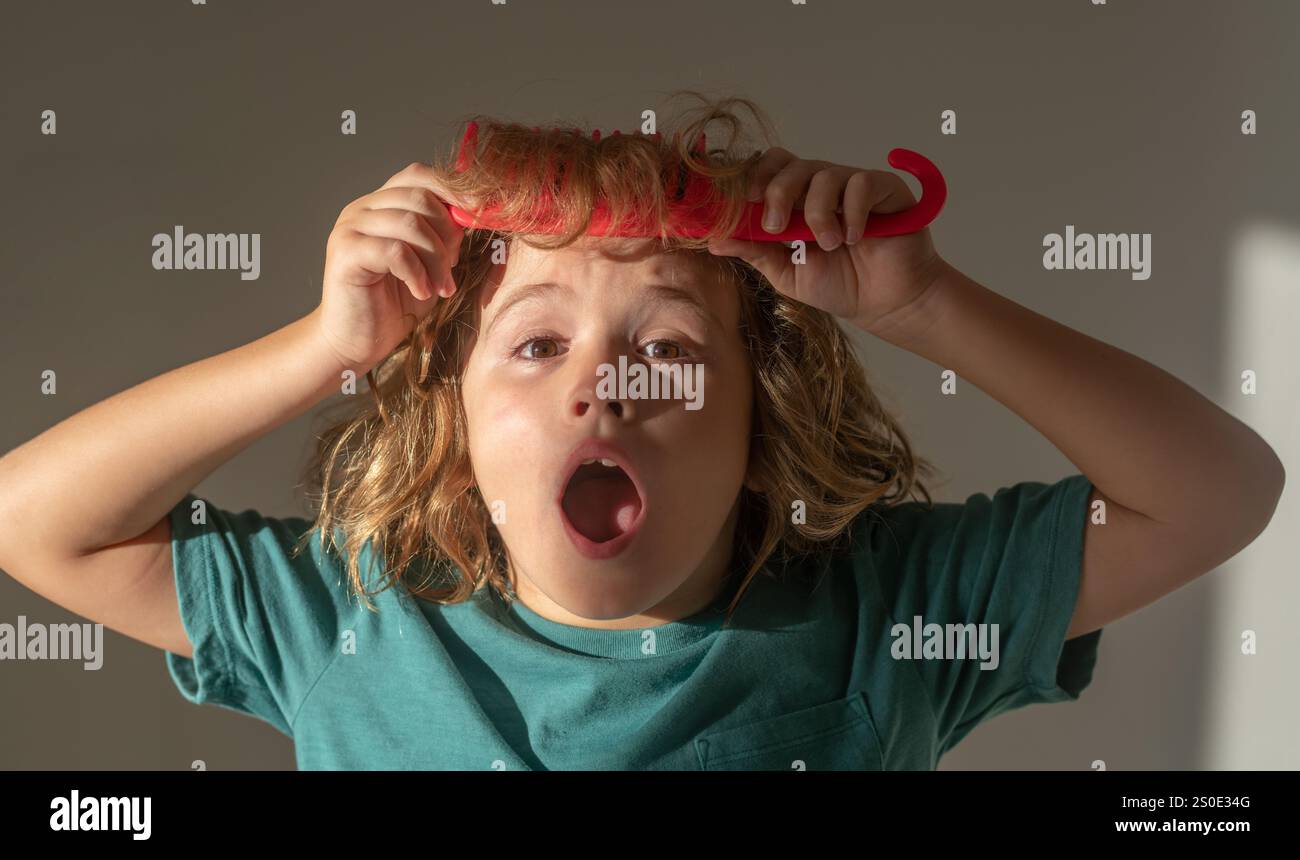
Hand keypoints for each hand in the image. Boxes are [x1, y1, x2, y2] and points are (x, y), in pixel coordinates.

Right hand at [315, 161, 475, 372]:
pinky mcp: (345, 252)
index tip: (480, 215)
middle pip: (419, 197)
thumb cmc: (394, 304)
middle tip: (453, 268)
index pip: (418, 175)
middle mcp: (363, 208)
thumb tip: (471, 214)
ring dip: (436, 258)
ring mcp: (350, 227)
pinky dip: (416, 272)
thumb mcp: (430, 265)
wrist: (356, 342)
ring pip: (410, 223)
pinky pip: (395, 251)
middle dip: (447, 233)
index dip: (452, 190)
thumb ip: (445, 237)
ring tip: (441, 287)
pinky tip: (421, 292)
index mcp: (382, 205)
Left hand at [706, 147, 947, 335]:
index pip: (772, 168)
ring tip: (828, 245)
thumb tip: (713, 241)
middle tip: (776, 227)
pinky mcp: (885, 189)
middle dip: (777, 192)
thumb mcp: (786, 273)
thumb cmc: (840, 286)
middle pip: (792, 165)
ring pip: (824, 174)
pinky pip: (861, 183)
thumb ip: (755, 252)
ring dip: (817, 212)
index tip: (746, 201)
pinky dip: (851, 212)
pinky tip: (854, 237)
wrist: (885, 304)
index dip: (755, 176)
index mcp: (797, 202)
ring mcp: (854, 186)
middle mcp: (823, 188)